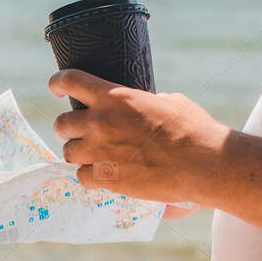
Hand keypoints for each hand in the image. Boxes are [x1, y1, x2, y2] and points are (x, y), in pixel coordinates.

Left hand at [48, 69, 228, 210]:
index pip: (70, 81)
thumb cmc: (194, 128)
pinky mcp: (108, 179)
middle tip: (78, 132)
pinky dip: (89, 177)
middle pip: (61, 124)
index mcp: (115, 97)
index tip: (56, 88)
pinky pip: (82, 177)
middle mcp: (101, 122)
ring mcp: (101, 152)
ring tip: (91, 156)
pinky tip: (101, 176)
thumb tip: (143, 105)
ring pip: (68, 152)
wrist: (205, 163)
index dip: (57, 83)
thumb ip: (144, 102)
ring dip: (77, 153)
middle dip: (68, 128)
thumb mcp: (168, 101)